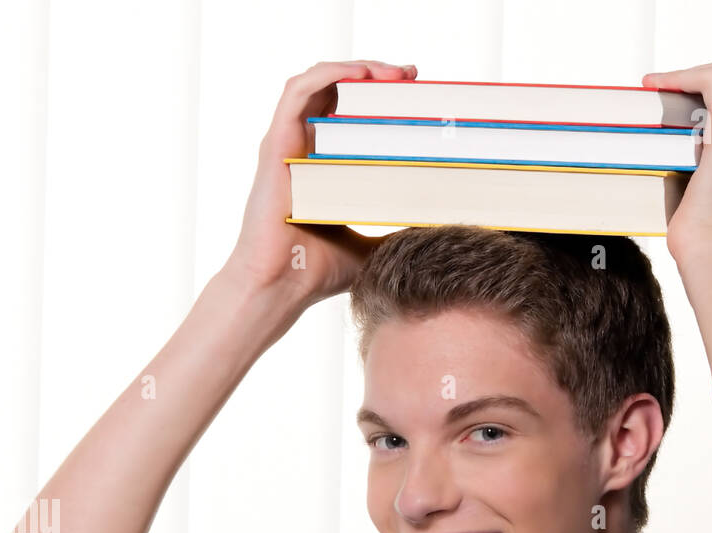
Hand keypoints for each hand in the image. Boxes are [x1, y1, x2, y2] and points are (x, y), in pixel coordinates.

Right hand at [224, 59, 417, 305]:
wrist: (282, 287)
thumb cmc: (317, 272)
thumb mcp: (372, 247)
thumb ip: (396, 233)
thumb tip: (435, 233)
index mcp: (321, 166)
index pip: (347, 114)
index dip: (377, 96)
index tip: (413, 92)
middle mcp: (301, 149)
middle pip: (335, 91)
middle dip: (373, 75)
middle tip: (410, 76)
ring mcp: (286, 145)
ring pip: (317, 83)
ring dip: (353, 68)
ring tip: (390, 71)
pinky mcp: (275, 146)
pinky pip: (297, 92)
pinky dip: (328, 74)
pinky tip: (358, 73)